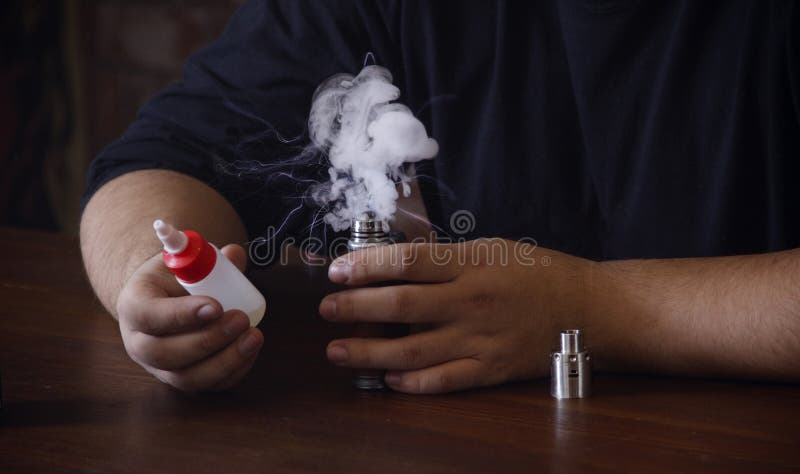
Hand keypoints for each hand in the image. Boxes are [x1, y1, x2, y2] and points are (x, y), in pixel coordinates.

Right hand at [116, 244, 263, 391]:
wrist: (168, 300)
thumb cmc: (177, 279)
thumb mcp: (188, 262)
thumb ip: (211, 259)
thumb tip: (235, 254)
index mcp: (134, 305)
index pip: (149, 315)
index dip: (182, 314)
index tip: (215, 306)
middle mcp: (139, 342)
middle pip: (164, 353)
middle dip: (207, 340)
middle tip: (240, 319)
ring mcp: (159, 367)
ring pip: (186, 378)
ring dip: (225, 361)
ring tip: (253, 336)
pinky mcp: (183, 380)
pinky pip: (207, 387)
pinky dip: (233, 372)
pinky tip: (250, 350)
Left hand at [319, 239, 593, 393]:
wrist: (590, 308)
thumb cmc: (540, 272)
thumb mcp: (493, 248)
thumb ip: (447, 259)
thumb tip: (396, 264)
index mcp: (473, 264)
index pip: (408, 262)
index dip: (367, 266)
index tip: (336, 270)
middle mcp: (473, 302)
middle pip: (402, 307)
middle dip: (356, 308)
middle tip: (327, 309)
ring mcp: (482, 339)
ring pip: (414, 350)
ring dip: (370, 352)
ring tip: (337, 351)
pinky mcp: (492, 369)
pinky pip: (445, 380)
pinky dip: (413, 383)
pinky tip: (387, 380)